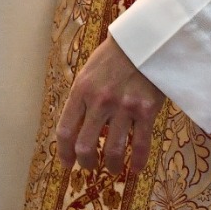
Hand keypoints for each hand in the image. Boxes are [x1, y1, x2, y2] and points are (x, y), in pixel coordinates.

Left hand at [55, 36, 163, 176]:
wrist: (144, 40)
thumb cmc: (113, 57)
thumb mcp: (88, 73)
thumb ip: (81, 100)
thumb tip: (76, 129)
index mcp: (81, 91)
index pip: (65, 130)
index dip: (64, 152)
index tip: (67, 163)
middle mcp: (100, 101)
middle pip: (85, 145)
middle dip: (86, 162)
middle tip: (89, 166)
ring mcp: (124, 107)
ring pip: (113, 150)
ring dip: (111, 165)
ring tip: (112, 168)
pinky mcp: (146, 111)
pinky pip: (140, 144)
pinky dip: (137, 161)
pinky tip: (135, 169)